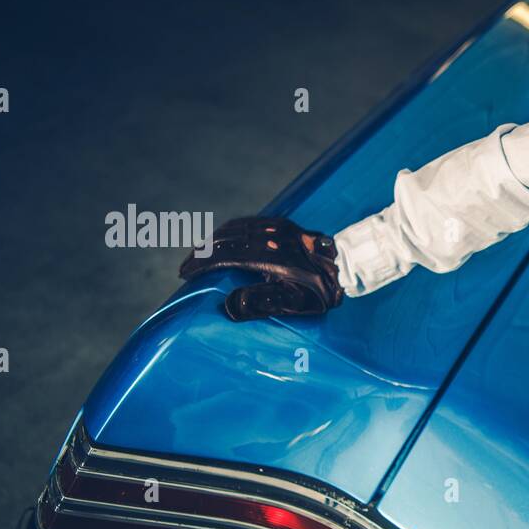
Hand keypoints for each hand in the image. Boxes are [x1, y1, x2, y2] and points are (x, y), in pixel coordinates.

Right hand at [179, 216, 343, 320]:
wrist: (344, 266)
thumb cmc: (317, 292)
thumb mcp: (292, 303)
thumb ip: (259, 304)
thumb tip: (227, 306)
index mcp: (268, 258)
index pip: (223, 257)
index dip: (200, 265)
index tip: (184, 274)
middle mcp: (268, 238)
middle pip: (223, 240)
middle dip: (200, 254)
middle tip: (186, 267)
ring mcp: (274, 227)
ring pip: (232, 229)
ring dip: (211, 242)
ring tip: (198, 256)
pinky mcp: (280, 222)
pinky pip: (245, 223)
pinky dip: (227, 232)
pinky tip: (220, 241)